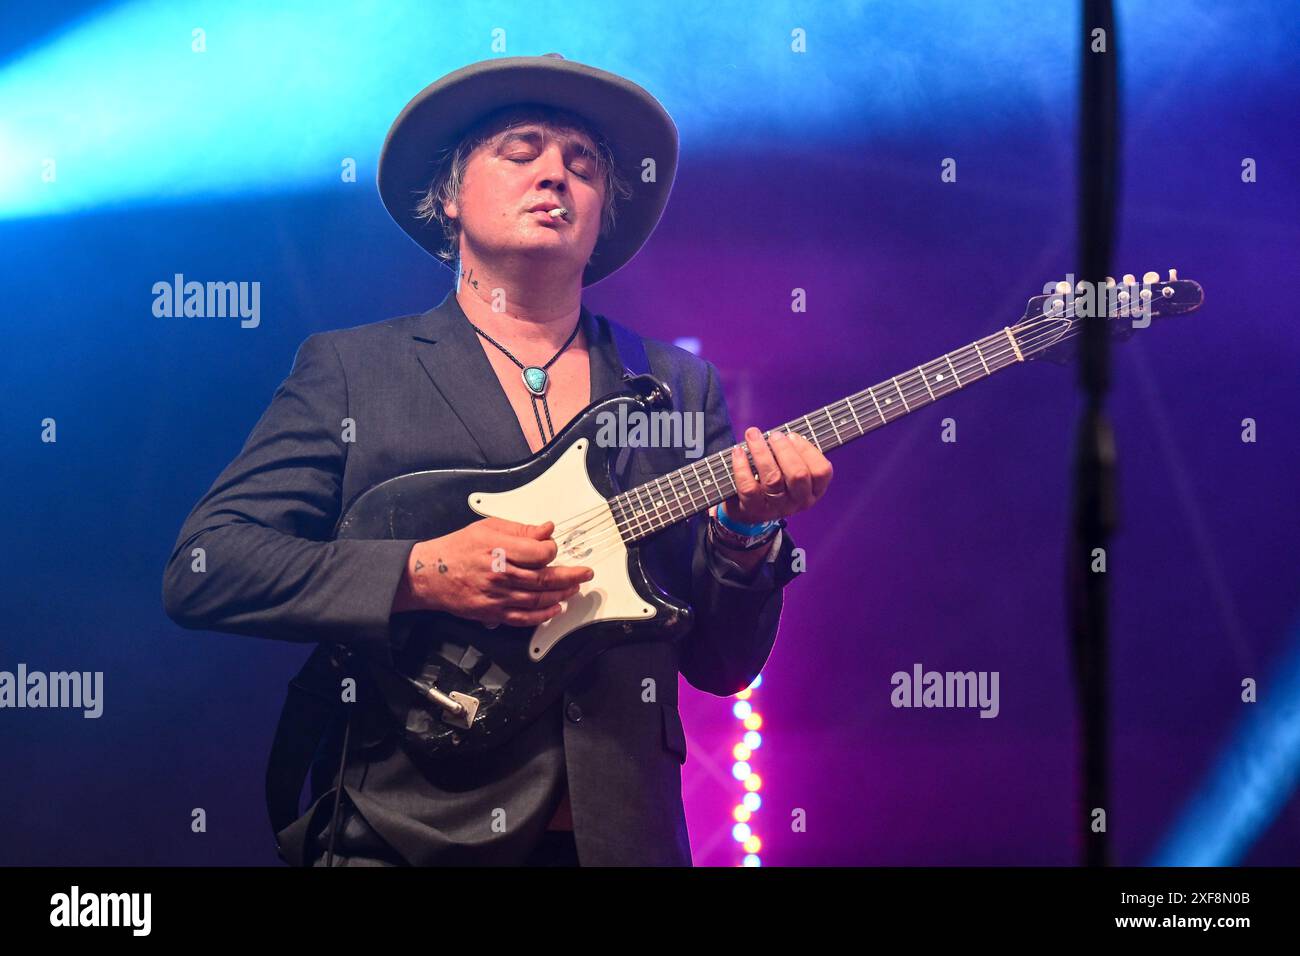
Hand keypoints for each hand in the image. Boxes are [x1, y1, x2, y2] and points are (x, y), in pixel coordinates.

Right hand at [391, 517, 593, 627]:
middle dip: (571, 576)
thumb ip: (521, 530)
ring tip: (574, 588)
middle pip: (545, 578)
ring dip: (561, 594)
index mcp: (500, 550)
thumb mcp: (488, 528)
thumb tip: (547, 529)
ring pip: (538, 599)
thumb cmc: (458, 548)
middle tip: (585, 573)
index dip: (553, 550)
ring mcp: (498, 597)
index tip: (554, 547)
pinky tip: (555, 608)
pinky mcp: (494, 612)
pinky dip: (542, 615)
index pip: (540, 553)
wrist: (431, 574)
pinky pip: (524, 617)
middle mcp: (501, 575)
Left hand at [724, 426, 832, 524]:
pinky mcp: (754, 509)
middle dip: (784, 449)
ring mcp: (777, 508)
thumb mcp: (790, 470)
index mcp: (813, 490)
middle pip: (798, 474)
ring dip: (762, 452)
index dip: (807, 449)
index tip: (792, 436)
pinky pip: (749, 487)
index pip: (821, 471)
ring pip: (773, 479)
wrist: (748, 510)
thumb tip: (781, 434)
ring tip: (753, 436)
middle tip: (774, 436)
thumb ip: (793, 453)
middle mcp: (798, 501)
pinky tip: (738, 451)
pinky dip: (742, 466)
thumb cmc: (774, 479)